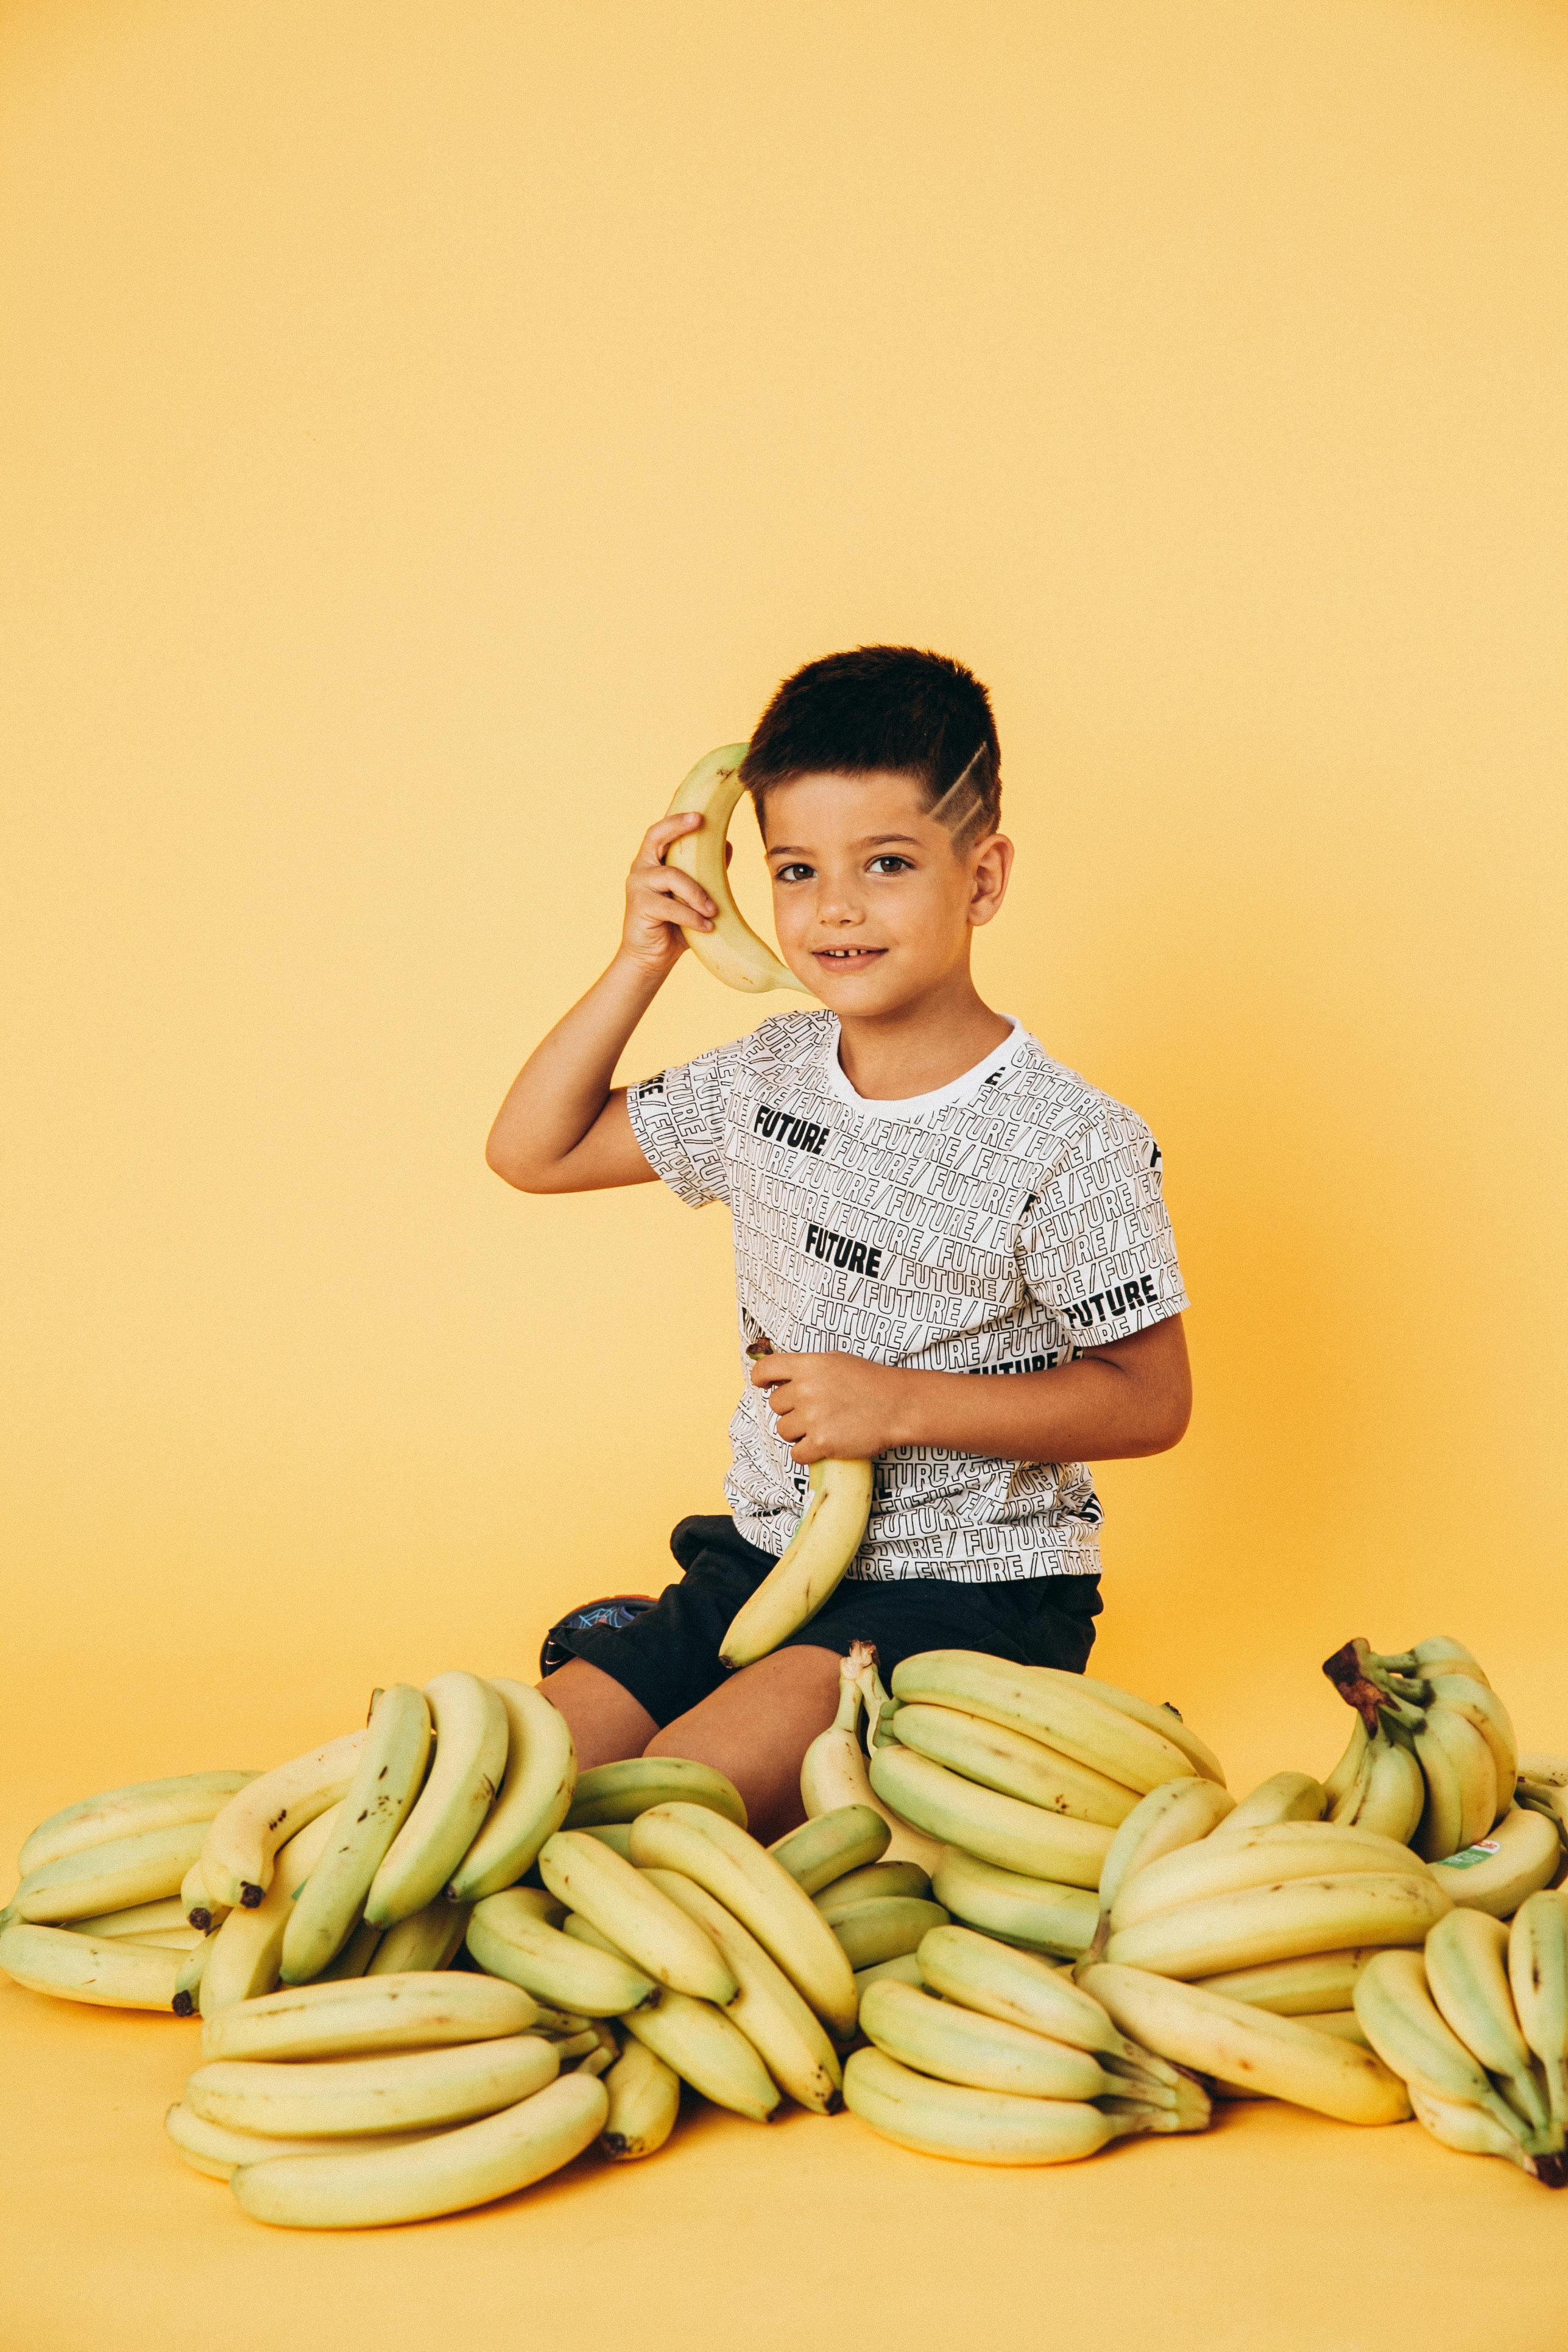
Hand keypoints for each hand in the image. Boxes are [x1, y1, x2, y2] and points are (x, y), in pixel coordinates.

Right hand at [617, 812, 723, 979]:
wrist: (651, 958)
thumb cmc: (675, 924)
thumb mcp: (695, 896)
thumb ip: (707, 871)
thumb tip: (727, 844)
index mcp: (655, 859)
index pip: (663, 828)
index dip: (676, 809)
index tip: (696, 798)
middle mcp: (642, 866)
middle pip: (656, 835)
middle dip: (678, 825)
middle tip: (701, 819)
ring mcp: (638, 885)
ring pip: (671, 876)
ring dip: (697, 893)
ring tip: (714, 911)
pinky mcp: (640, 907)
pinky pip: (670, 906)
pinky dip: (692, 916)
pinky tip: (707, 927)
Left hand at [749, 1350, 910, 1463]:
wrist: (897, 1405)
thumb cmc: (870, 1382)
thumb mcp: (835, 1361)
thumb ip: (807, 1368)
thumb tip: (781, 1379)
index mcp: (808, 1366)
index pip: (766, 1369)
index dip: (760, 1378)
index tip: (763, 1384)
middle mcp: (806, 1390)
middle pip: (776, 1404)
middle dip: (791, 1409)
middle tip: (814, 1409)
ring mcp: (813, 1417)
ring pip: (783, 1430)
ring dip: (798, 1432)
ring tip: (821, 1426)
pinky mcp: (822, 1443)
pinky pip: (796, 1453)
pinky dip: (807, 1452)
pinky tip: (822, 1444)